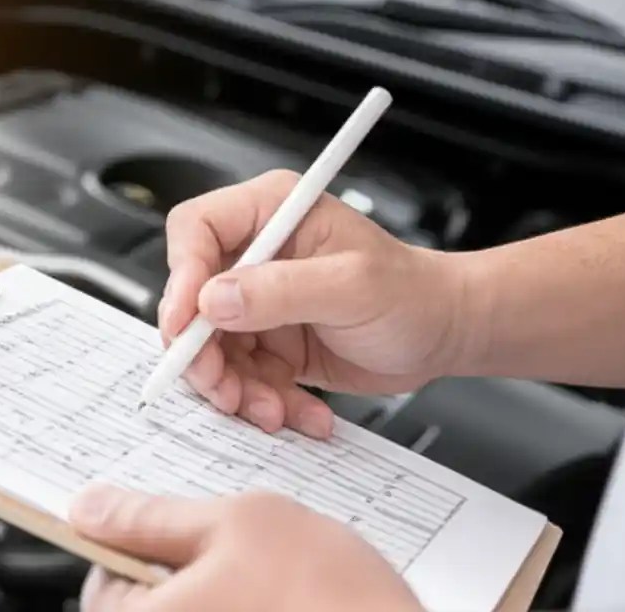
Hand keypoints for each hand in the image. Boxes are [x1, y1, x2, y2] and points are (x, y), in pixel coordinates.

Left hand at [70, 485, 420, 611]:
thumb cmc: (328, 596)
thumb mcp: (236, 523)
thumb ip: (151, 518)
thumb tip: (90, 508)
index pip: (100, 576)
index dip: (137, 538)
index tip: (172, 526)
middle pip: (145, 599)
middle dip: (180, 566)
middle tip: (232, 547)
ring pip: (193, 609)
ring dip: (217, 588)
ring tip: (266, 575)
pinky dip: (243, 606)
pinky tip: (280, 601)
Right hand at [160, 170, 477, 438]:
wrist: (443, 333)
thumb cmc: (414, 293)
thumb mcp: (351, 287)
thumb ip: (280, 290)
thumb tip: (213, 299)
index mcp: (272, 213)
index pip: (196, 231)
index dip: (181, 277)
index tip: (185, 324)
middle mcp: (257, 254)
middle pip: (192, 299)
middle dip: (203, 352)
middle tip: (223, 387)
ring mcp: (259, 301)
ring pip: (211, 348)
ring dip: (236, 388)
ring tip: (272, 410)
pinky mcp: (267, 341)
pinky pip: (242, 377)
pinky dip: (264, 402)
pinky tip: (298, 412)